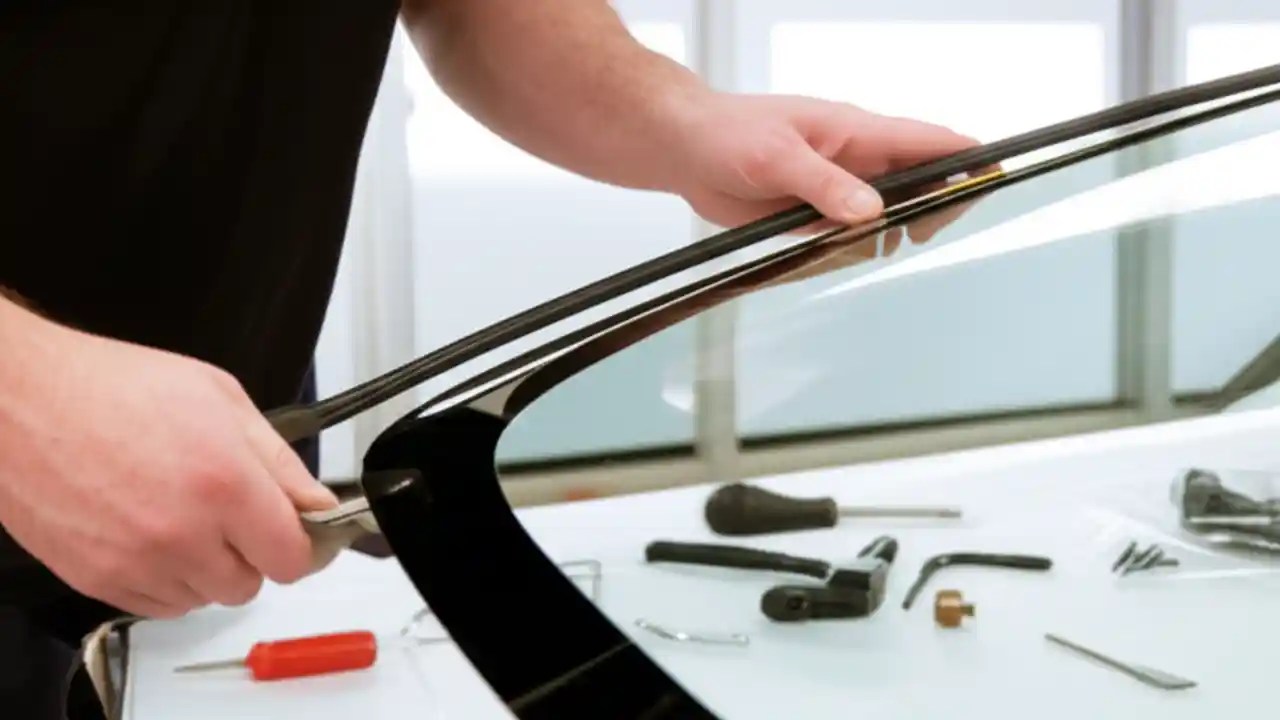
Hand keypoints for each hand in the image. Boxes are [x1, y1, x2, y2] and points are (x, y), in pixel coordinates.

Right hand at [0, 303, 337, 617]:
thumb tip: (318, 503)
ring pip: (204, 598)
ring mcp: (136, 563)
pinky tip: (153, 533)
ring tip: (182, 513)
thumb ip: (280, 461)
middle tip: (231, 511)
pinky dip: (166, 579)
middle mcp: (183, 533)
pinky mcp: (96, 579)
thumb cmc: (112, 387)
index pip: (293, 558)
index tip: (299, 531)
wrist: (22, 400)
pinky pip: (157, 605)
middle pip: (249, 584)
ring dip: (206, 568)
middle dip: (251, 552)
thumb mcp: (221, 399)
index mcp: (224, 484)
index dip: (302, 543)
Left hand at [667, 92, 979, 229]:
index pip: (929, 140)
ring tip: (888, 243)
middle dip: (938, 204)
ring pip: (893, 211)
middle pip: (924, 180)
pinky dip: (864, 246)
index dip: (968, 158)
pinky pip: (856, 234)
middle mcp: (856, 158)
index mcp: (856, 131)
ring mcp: (840, 187)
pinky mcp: (819, 213)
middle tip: (922, 233)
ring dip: (899, 229)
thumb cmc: (726, 134)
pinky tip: (854, 253)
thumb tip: (872, 211)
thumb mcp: (774, 157)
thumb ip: (823, 185)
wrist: (685, 150)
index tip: (996, 177)